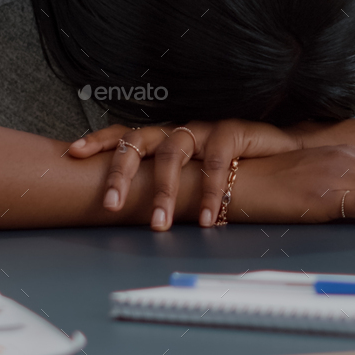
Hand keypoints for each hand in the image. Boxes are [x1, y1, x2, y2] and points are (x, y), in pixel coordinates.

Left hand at [68, 119, 298, 230]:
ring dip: (165, 191)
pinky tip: (208, 217)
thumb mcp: (192, 178)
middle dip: (122, 172)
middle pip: (141, 140)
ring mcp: (204, 130)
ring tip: (159, 224)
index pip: (125, 134)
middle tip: (111, 204)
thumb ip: (165, 187)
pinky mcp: (232, 133)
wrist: (280, 154)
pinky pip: (217, 161)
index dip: (100, 140)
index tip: (74, 152)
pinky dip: (211, 192)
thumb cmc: (230, 168)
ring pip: (174, 152)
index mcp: (163, 140)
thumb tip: (128, 216)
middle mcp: (179, 131)